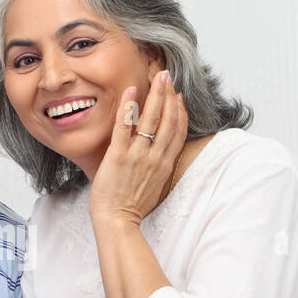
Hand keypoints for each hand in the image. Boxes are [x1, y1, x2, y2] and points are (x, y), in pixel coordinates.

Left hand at [87, 69, 187, 228]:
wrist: (118, 221)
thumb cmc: (133, 208)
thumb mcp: (156, 188)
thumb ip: (160, 170)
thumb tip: (162, 160)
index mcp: (165, 165)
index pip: (178, 132)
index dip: (180, 111)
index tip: (178, 96)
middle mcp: (155, 157)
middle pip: (169, 120)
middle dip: (170, 95)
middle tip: (168, 76)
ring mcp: (138, 155)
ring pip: (151, 119)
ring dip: (156, 95)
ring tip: (158, 76)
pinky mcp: (118, 155)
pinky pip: (125, 126)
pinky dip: (129, 107)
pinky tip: (131, 90)